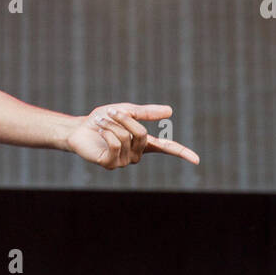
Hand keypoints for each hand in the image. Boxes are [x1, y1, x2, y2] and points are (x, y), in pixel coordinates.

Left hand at [66, 103, 199, 168]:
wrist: (79, 128)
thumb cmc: (102, 120)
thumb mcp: (126, 110)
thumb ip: (146, 112)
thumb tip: (170, 111)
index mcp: (143, 143)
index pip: (167, 149)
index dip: (182, 153)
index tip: (196, 160)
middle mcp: (136, 155)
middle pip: (141, 134)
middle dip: (126, 119)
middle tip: (112, 112)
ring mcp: (124, 161)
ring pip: (126, 138)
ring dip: (112, 123)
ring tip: (101, 121)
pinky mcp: (110, 164)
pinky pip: (114, 144)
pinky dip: (106, 132)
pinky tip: (99, 131)